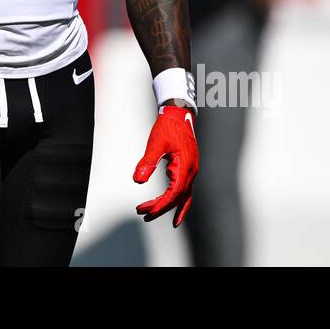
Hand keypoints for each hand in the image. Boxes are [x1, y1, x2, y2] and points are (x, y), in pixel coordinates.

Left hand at [132, 105, 198, 227]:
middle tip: (143, 214)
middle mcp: (191, 171)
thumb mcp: (156, 143)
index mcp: (186, 167)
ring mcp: (191, 170)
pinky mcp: (187, 168)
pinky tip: (167, 204)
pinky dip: (177, 199)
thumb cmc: (168, 127)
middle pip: (178, 198)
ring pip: (183, 196)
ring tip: (152, 215)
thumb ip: (148, 162)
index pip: (174, 193)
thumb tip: (138, 180)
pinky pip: (184, 189)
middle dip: (161, 208)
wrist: (179, 113)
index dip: (160, 205)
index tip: (146, 211)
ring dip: (168, 206)